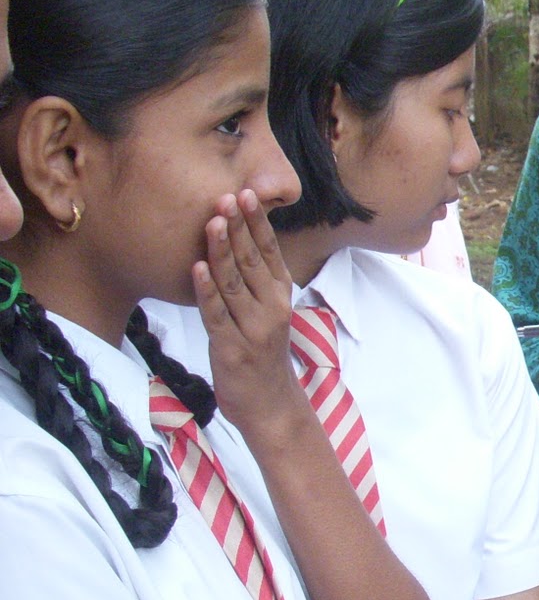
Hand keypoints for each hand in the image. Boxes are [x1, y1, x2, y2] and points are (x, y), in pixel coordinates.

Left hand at [193, 190, 297, 428]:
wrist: (270, 405)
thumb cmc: (262, 356)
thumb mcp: (267, 314)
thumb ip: (254, 283)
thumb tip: (236, 245)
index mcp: (280, 296)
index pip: (269, 251)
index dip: (258, 223)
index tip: (246, 193)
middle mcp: (272, 308)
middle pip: (252, 260)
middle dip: (238, 227)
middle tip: (226, 195)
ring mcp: (253, 328)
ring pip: (234, 282)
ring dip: (223, 250)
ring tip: (212, 221)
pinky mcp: (232, 347)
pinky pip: (216, 313)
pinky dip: (206, 290)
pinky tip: (197, 267)